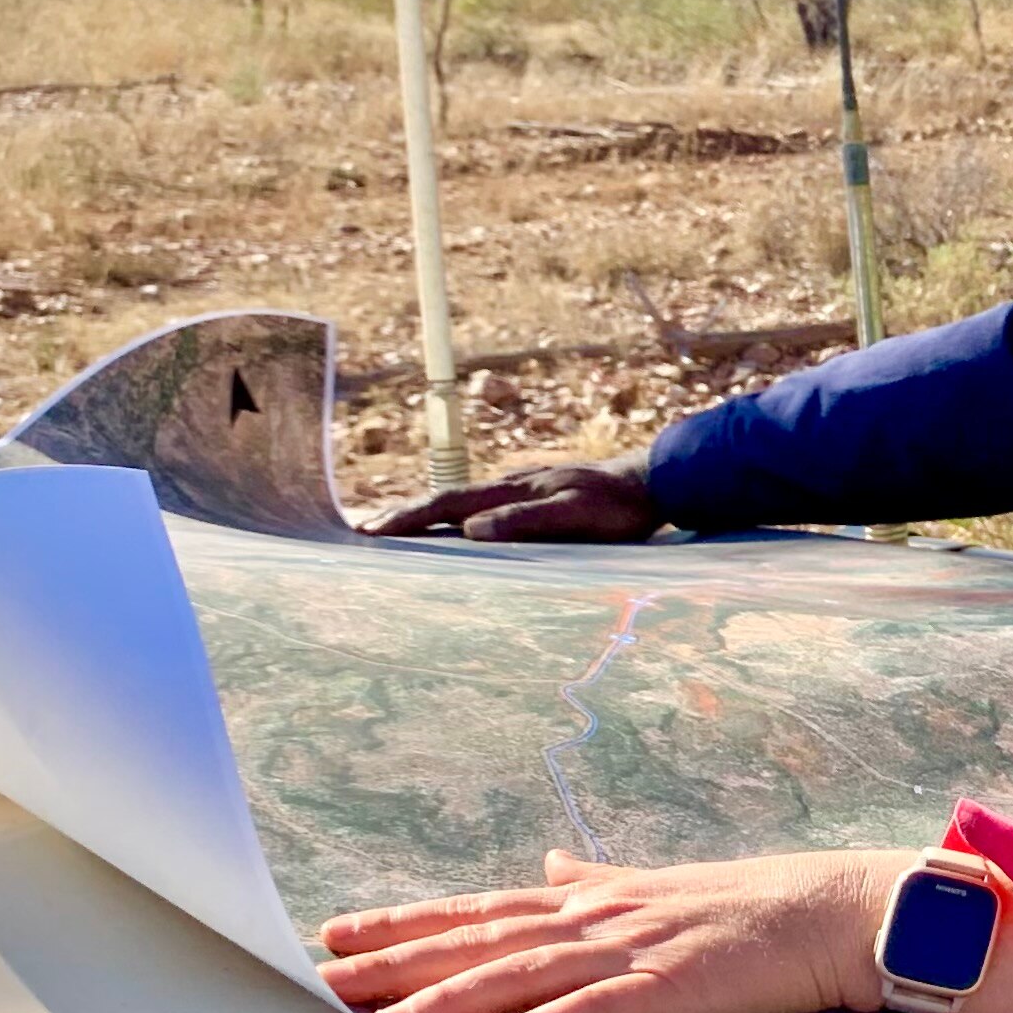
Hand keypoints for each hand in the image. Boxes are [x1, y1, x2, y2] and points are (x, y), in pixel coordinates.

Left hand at [320, 849, 892, 1012]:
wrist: (830, 910)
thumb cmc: (749, 906)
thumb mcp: (657, 887)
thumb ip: (597, 881)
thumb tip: (552, 863)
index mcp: (590, 901)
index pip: (480, 909)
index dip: (406, 921)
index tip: (338, 932)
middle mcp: (597, 919)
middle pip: (482, 939)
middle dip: (399, 959)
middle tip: (325, 977)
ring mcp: (631, 952)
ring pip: (523, 975)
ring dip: (451, 999)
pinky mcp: (671, 988)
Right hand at [366, 455, 662, 541]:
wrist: (652, 481)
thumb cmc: (618, 506)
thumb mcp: (576, 515)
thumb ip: (527, 521)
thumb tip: (472, 530)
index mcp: (511, 489)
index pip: (448, 503)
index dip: (408, 518)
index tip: (370, 531)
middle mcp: (509, 484)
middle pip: (445, 499)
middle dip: (402, 515)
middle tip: (360, 530)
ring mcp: (520, 487)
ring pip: (461, 501)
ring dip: (424, 515)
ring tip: (391, 529)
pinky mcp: (533, 494)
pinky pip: (481, 506)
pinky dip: (454, 515)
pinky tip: (451, 526)